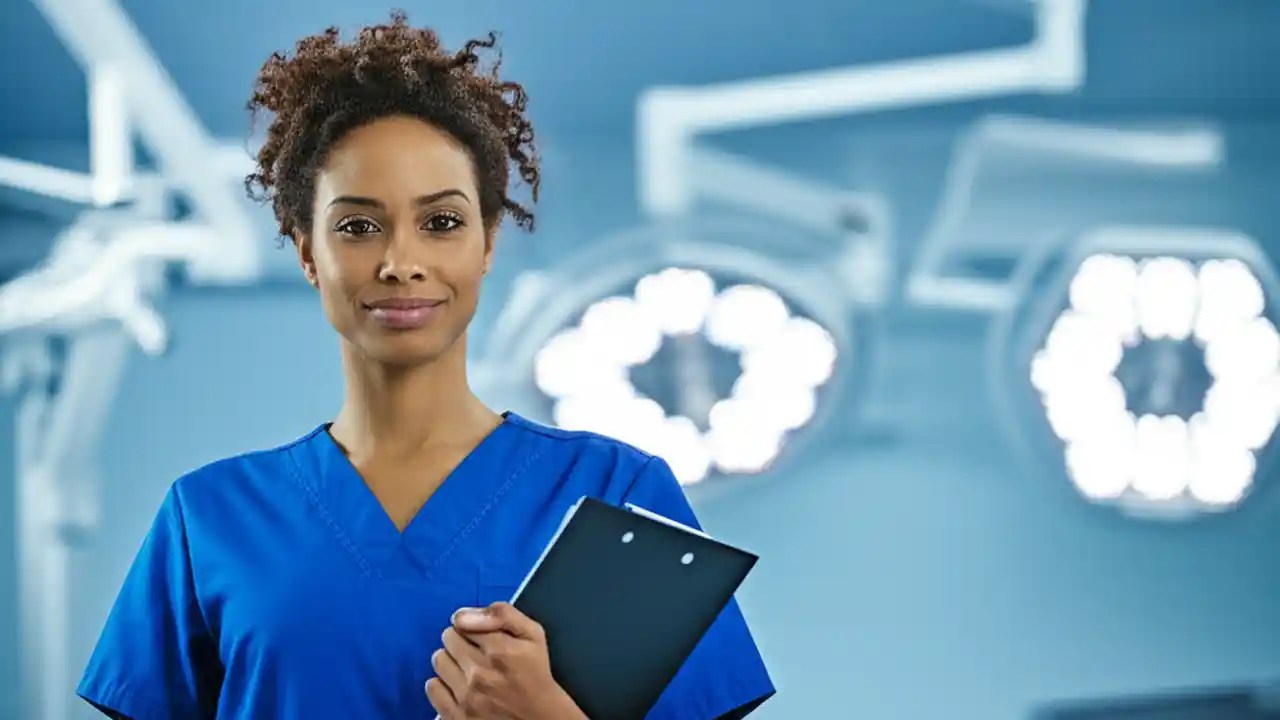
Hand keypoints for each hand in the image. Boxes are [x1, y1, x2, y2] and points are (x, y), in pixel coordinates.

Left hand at [426, 602, 586, 719]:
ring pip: (439, 660)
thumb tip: (461, 615)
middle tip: (477, 653)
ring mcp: (467, 696)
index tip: (482, 637)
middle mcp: (480, 672)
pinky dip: (443, 684)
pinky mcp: (456, 715)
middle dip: (460, 641)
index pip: (462, 622)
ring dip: (451, 661)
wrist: (540, 718)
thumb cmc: (535, 674)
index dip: (472, 626)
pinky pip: (432, 687)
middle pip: (448, 638)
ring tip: (468, 669)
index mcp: (500, 649)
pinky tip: (458, 685)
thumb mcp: (533, 634)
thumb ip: (502, 614)